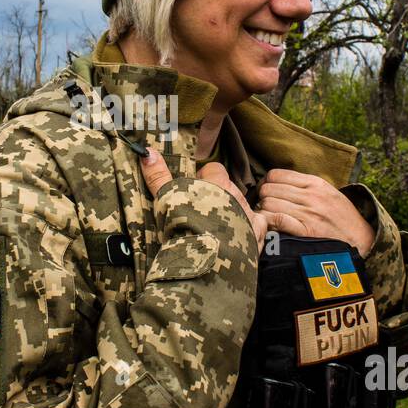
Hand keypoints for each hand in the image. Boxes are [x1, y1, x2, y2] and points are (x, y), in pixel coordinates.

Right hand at [140, 150, 268, 251]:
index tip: (193, 194)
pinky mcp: (260, 233)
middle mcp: (237, 194)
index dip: (204, 180)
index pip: (214, 169)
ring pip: (244, 206)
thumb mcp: (167, 198)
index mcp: (217, 182)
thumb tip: (147, 152)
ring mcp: (251, 213)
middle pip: (229, 189)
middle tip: (203, 215)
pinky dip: (253, 230)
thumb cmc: (187, 225)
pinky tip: (242, 239)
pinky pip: (260, 225)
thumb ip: (158, 175)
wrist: (209, 256)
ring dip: (235, 213)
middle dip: (220, 199)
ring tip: (219, 230)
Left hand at [255, 168, 374, 255]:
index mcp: (315, 183)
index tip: (268, 194)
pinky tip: (272, 227)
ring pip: (268, 203)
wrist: (362, 241)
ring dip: (264, 212)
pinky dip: (269, 223)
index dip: (267, 184)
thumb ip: (306, 186)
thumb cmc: (342, 218)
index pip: (276, 174)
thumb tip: (280, 183)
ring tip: (269, 219)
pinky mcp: (306, 230)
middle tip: (266, 209)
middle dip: (262, 199)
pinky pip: (276, 219)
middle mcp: (311, 195)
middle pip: (268, 189)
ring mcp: (309, 213)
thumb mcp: (328, 193)